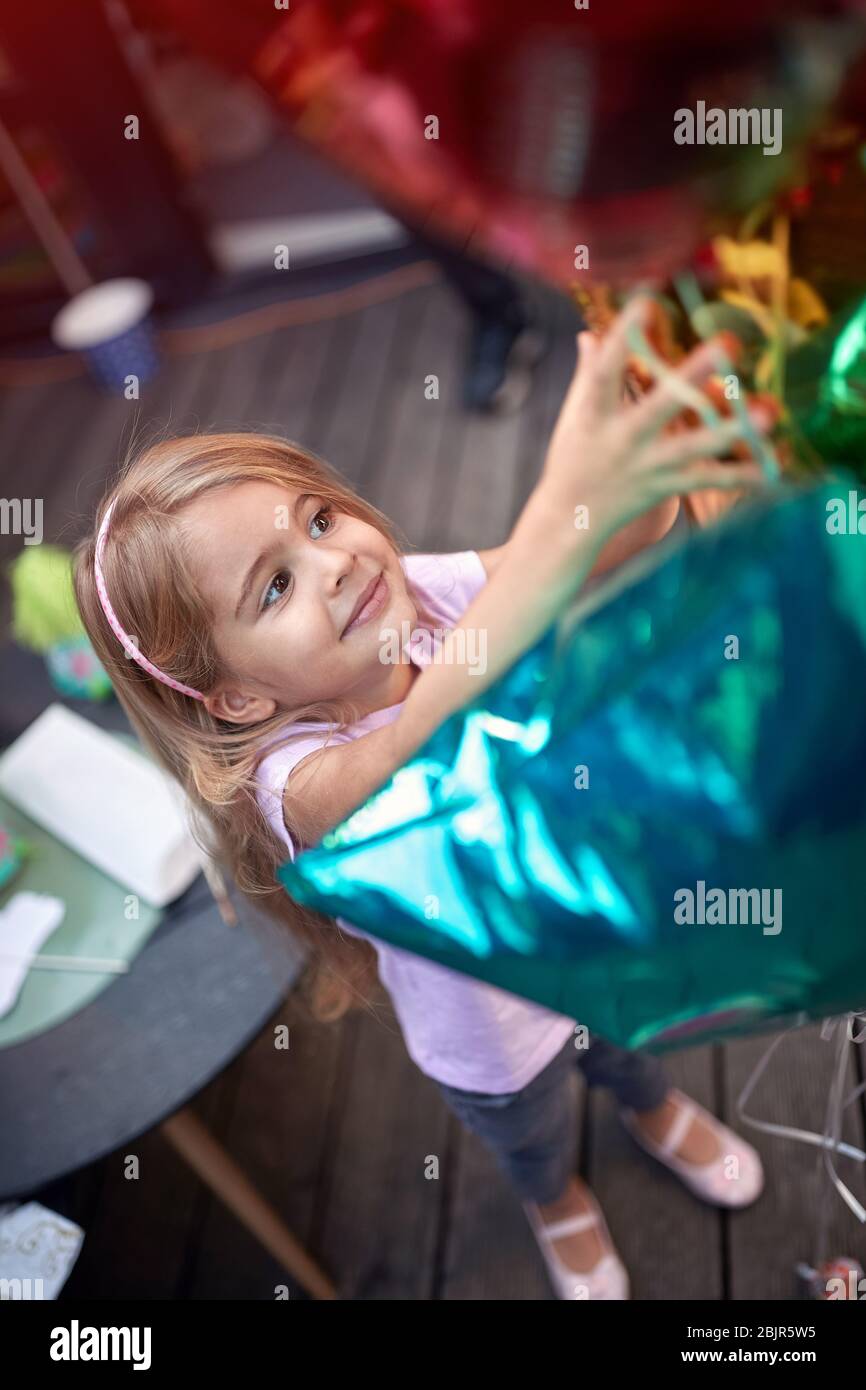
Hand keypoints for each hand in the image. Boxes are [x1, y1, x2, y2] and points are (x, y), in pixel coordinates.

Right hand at [540, 297, 774, 547]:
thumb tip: (592, 332)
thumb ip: (587, 371)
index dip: (623, 336)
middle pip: (660, 406)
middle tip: (729, 344)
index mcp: (594, 413)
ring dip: (733, 430)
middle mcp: (622, 439)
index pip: (605, 370)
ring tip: (770, 411)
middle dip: (693, 377)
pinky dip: (744, 475)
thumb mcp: (573, 413)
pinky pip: (711, 480)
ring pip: (694, 447)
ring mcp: (648, 465)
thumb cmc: (572, 455)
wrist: (571, 518)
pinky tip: (775, 463)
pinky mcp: (668, 487)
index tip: (646, 301)